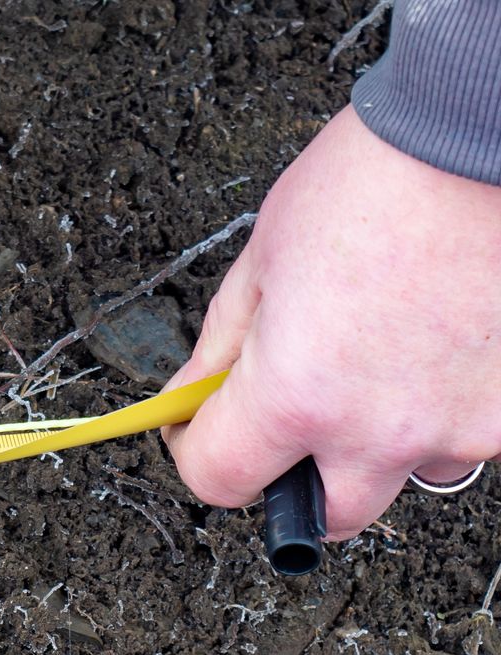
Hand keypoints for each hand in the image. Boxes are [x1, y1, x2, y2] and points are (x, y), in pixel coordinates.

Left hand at [163, 105, 500, 540]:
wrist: (482, 131)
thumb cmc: (378, 178)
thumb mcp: (262, 258)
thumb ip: (220, 347)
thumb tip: (192, 397)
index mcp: (297, 397)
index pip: (219, 483)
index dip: (197, 455)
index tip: (199, 430)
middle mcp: (381, 431)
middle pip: (319, 515)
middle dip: (295, 480)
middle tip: (292, 425)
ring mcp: (459, 428)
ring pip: (405, 474)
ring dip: (383, 438)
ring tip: (387, 358)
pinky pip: (466, 433)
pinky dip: (445, 404)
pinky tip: (439, 344)